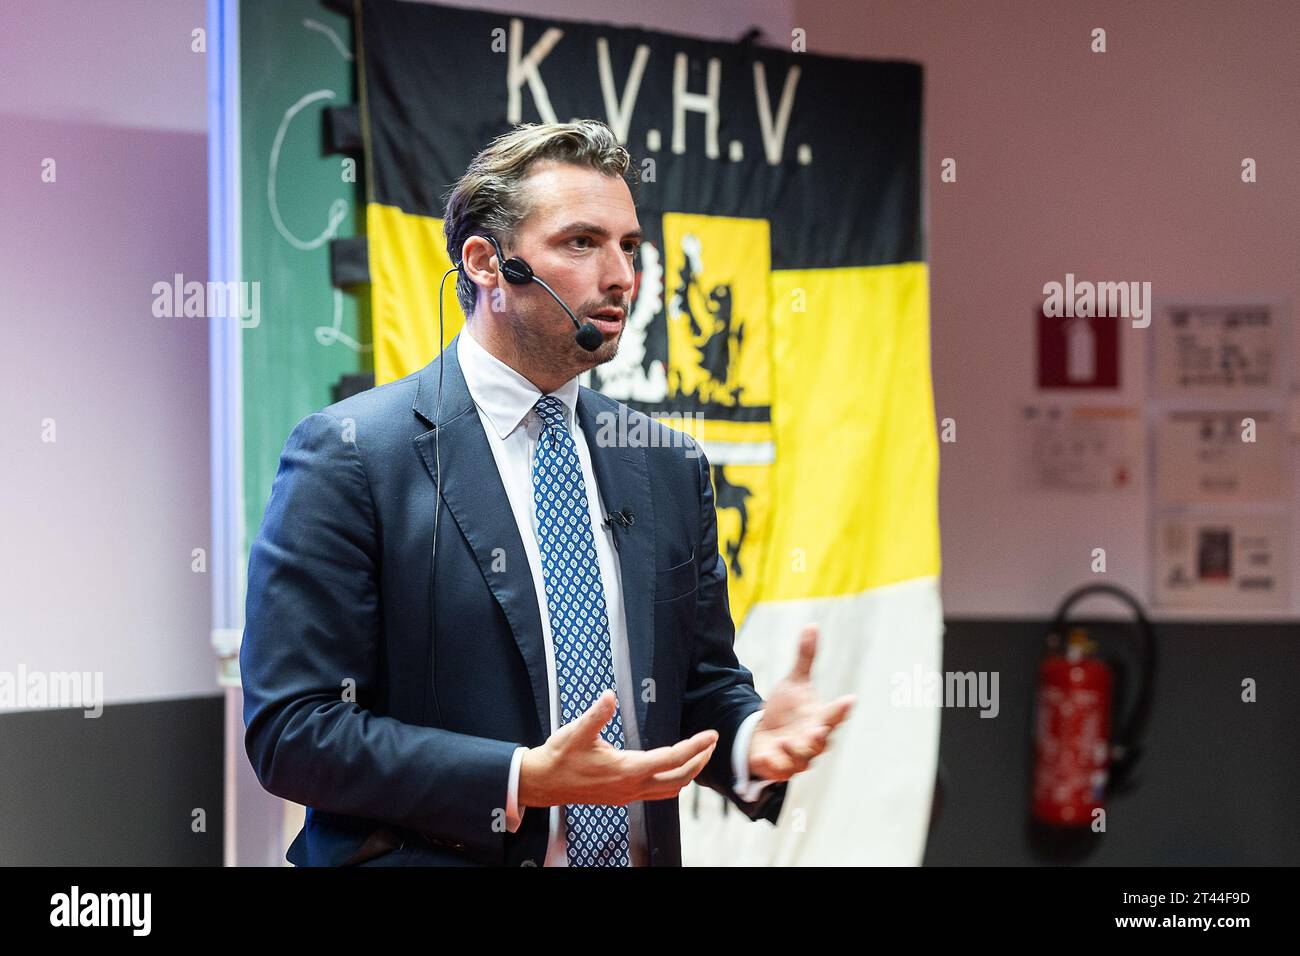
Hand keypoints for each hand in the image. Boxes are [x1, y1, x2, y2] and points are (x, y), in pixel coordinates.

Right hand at [518, 690, 717, 807]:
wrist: (543, 783)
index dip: (694, 746)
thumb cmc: (559, 757)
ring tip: (699, 755)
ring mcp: (628, 794)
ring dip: (689, 772)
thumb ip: (596, 714)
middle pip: (679, 779)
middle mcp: (631, 786)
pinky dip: (673, 780)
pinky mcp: (623, 796)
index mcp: (626, 770)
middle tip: (711, 743)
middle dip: (699, 760)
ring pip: (670, 789)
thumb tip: (609, 696)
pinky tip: (672, 767)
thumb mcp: (576, 732)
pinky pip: (658, 793)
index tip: (711, 735)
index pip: (671, 759)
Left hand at [747, 624, 854, 780]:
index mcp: (819, 720)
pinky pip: (777, 770)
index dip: (841, 709)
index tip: (849, 699)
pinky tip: (763, 757)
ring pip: (800, 760)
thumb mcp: (794, 682)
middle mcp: (811, 740)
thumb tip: (812, 626)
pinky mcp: (777, 766)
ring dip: (793, 752)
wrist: (764, 734)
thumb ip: (805, 657)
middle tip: (817, 730)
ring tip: (784, 741)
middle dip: (819, 738)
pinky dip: (771, 765)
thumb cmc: (786, 710)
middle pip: (820, 742)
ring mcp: (795, 756)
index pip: (834, 715)